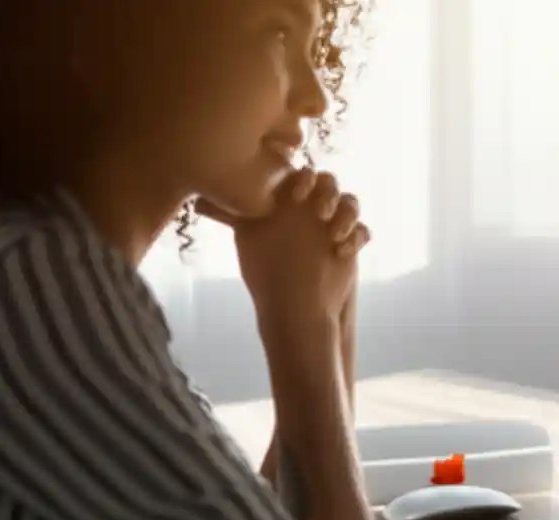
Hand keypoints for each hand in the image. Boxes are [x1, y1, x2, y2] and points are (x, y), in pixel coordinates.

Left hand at [196, 169, 370, 328]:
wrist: (294, 307)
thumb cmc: (267, 272)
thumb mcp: (247, 237)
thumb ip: (230, 213)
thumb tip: (196, 203)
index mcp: (288, 202)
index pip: (300, 174)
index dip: (302, 177)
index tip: (296, 193)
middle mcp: (311, 209)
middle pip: (329, 182)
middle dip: (328, 193)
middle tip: (318, 213)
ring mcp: (332, 225)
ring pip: (350, 202)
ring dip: (346, 213)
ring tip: (334, 236)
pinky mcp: (350, 243)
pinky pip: (363, 229)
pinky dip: (357, 237)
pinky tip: (342, 252)